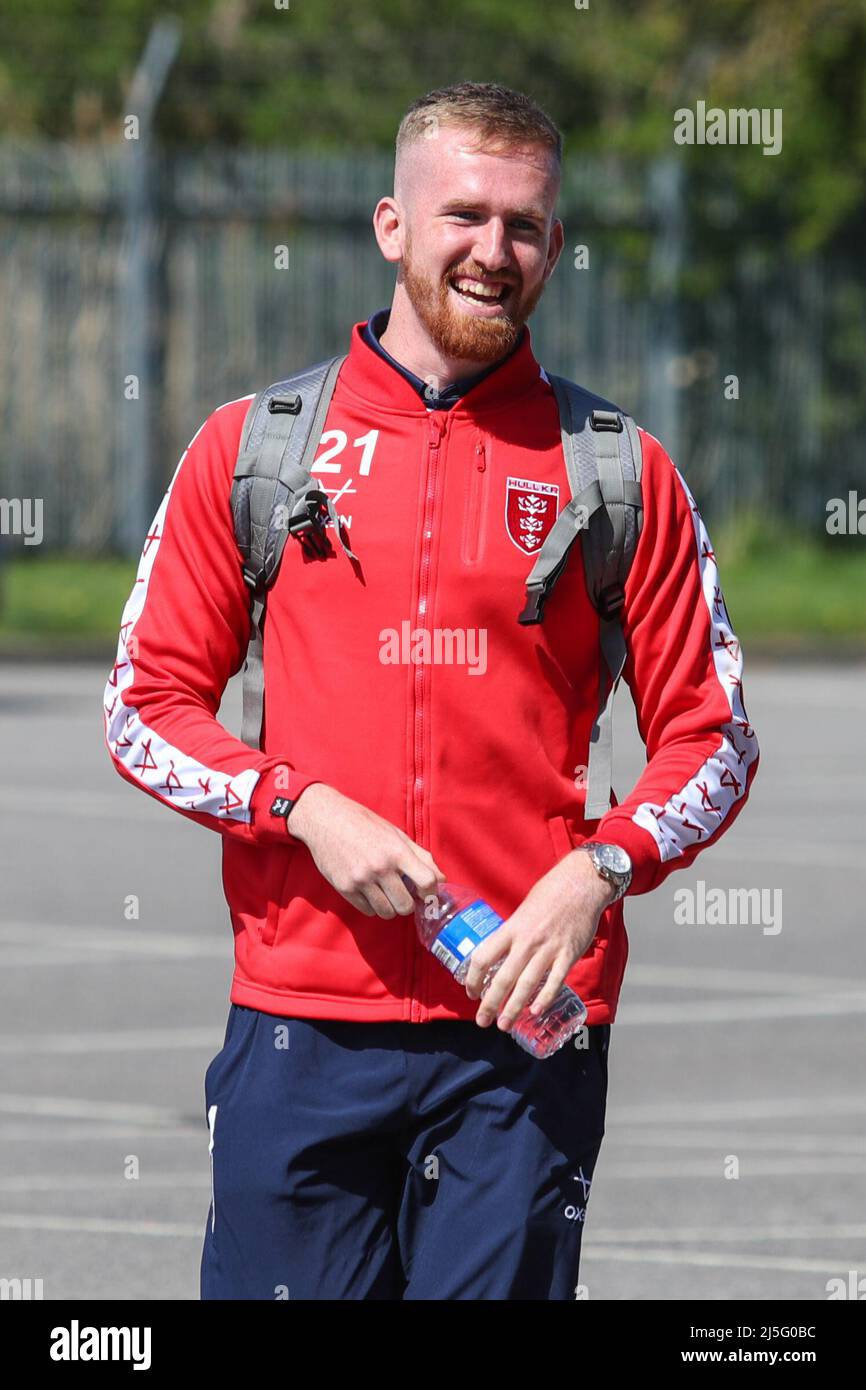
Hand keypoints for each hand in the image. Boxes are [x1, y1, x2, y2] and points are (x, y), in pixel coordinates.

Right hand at [285, 783, 445, 918]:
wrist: (326, 820)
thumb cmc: (365, 824)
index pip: (427, 882)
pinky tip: (370, 893)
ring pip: (387, 912)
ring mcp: (361, 880)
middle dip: (408, 903)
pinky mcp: (344, 888)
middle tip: (403, 894)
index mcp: (397, 851)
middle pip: (406, 906)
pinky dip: (373, 907)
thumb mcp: (396, 834)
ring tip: (386, 894)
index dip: (431, 892)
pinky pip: (367, 911)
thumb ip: (421, 857)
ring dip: (390, 907)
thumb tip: (441, 880)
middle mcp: (380, 867)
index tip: (426, 892)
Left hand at [462, 850, 615, 1030]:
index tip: (471, 992)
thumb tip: (500, 954)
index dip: (473, 979)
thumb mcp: (522, 910)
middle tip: (482, 1021)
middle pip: (502, 978)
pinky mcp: (568, 955)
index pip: (483, 957)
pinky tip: (535, 1012)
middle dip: (490, 1004)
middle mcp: (527, 941)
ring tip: (504, 1025)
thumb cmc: (550, 895)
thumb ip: (512, 933)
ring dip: (513, 1008)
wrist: (580, 884)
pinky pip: (554, 981)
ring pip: (526, 985)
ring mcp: (548, 949)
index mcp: (511, 928)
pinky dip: (544, 998)